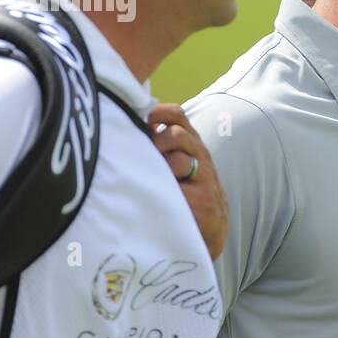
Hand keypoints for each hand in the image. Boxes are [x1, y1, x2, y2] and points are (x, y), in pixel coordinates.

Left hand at [148, 103, 227, 260]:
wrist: (213, 223)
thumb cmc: (185, 189)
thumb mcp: (177, 161)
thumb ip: (158, 144)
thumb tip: (124, 127)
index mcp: (191, 142)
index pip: (176, 114)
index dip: (156, 113)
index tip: (137, 123)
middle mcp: (201, 155)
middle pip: (176, 134)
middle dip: (154, 145)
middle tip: (140, 159)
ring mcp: (204, 177)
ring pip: (177, 162)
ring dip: (158, 171)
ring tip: (149, 182)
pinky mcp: (202, 199)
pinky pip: (177, 190)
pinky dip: (161, 193)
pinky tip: (154, 199)